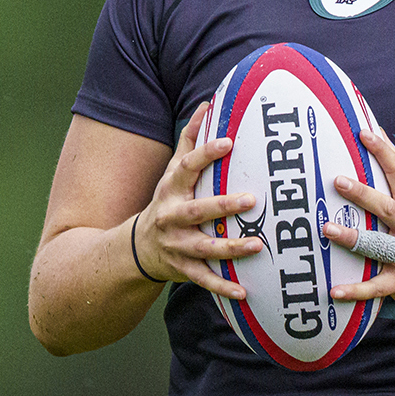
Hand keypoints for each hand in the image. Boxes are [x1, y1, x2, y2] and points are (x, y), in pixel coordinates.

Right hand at [132, 104, 262, 296]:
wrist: (137, 248)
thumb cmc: (167, 201)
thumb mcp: (174, 172)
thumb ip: (190, 139)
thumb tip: (208, 104)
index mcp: (172, 189)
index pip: (188, 167)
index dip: (206, 153)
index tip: (229, 142)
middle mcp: (171, 217)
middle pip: (196, 210)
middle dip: (222, 206)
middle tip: (252, 200)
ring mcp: (177, 245)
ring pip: (204, 248)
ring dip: (230, 247)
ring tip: (257, 245)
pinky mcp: (183, 269)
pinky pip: (204, 279)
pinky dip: (223, 286)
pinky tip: (245, 291)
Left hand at [320, 129, 394, 309]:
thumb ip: (393, 177)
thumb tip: (372, 132)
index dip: (383, 151)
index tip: (364, 133)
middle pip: (386, 208)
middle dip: (363, 195)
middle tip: (338, 181)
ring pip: (378, 246)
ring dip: (353, 238)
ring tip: (328, 229)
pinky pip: (375, 287)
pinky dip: (355, 290)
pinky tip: (334, 290)